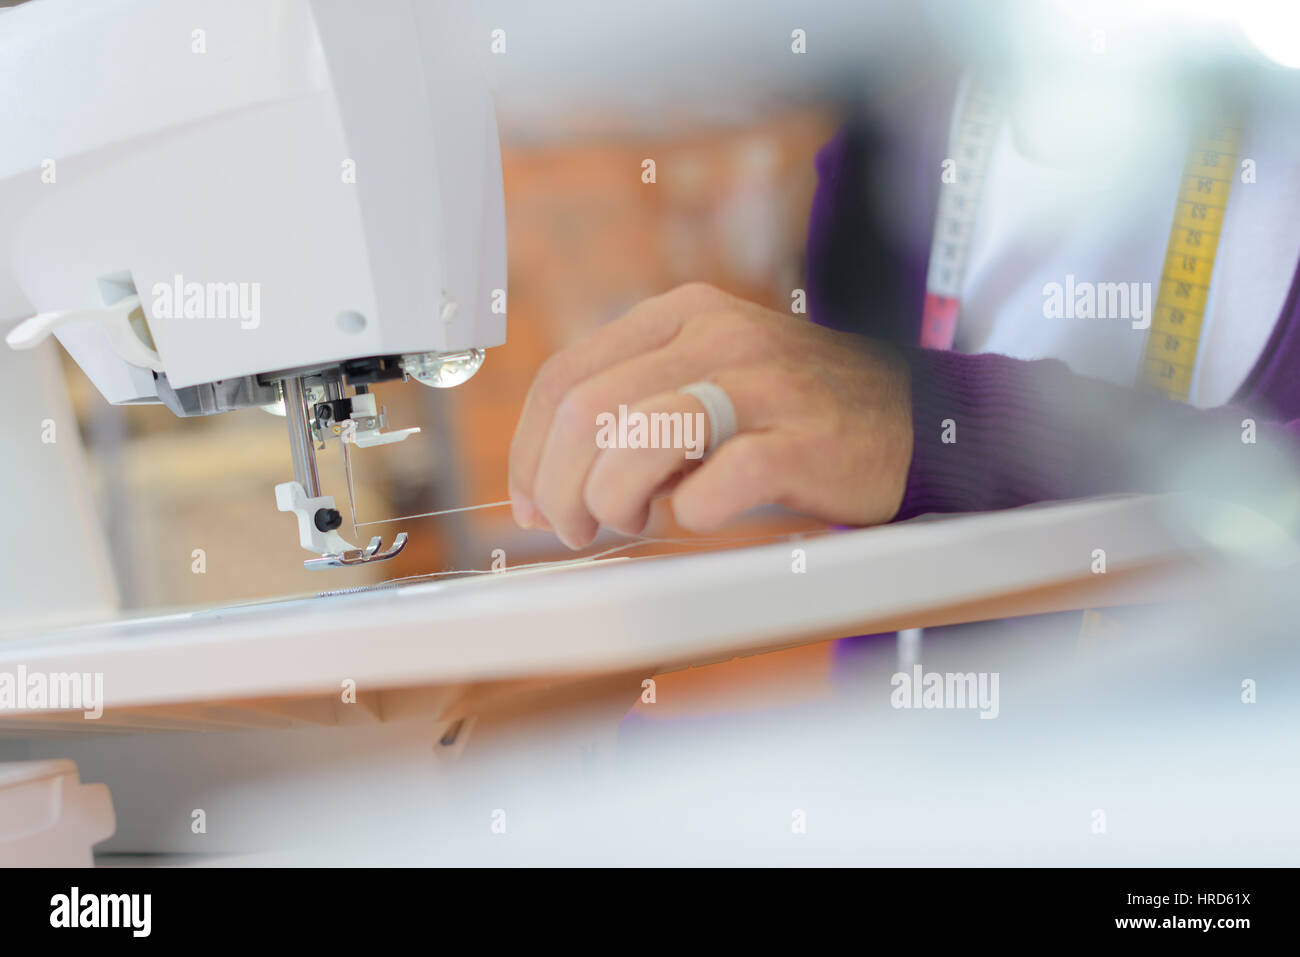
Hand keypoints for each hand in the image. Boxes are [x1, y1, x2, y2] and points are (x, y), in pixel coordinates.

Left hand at [509, 283, 912, 547]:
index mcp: (682, 314)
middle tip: (573, 529)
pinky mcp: (801, 441)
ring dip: (611, 503)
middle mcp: (716, 336)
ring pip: (634, 444)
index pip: (566, 376)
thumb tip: (547, 477)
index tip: (530, 501)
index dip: (527, 449)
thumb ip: (634, 404)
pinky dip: (688, 518)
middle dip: (559, 487)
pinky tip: (700, 516)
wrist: (915, 421)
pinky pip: (710, 489)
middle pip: (587, 413)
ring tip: (629, 522)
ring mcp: (762, 385)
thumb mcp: (708, 377)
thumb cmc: (793, 413)